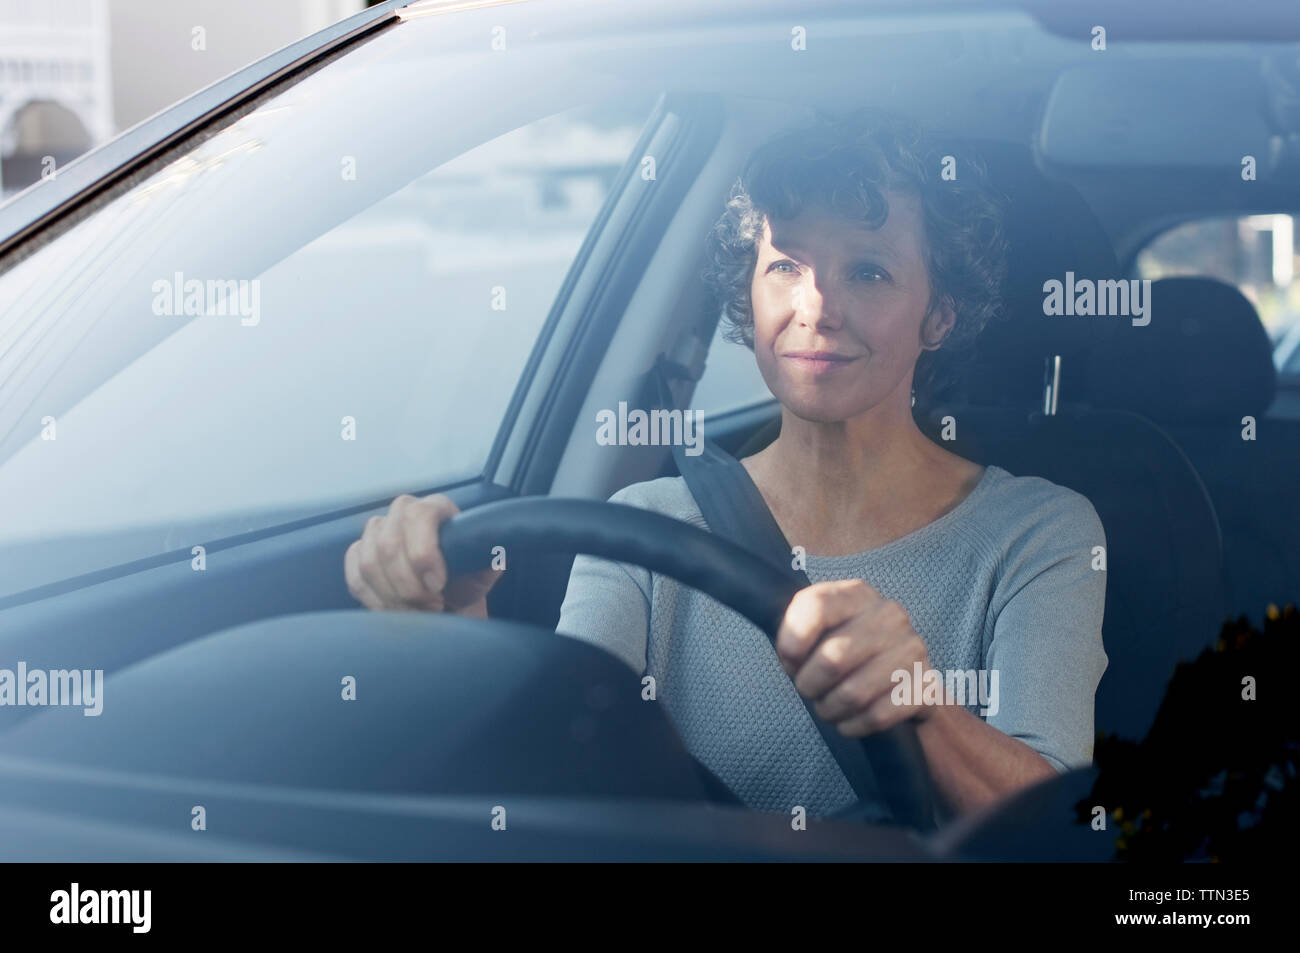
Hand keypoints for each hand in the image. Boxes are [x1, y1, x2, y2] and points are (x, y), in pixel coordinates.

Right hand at [344, 493, 500, 613]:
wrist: (448, 603)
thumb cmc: (465, 583)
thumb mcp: (484, 572)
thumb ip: (489, 558)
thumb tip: (495, 553)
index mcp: (436, 508)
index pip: (418, 516)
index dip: (423, 553)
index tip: (437, 585)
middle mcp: (402, 512)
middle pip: (388, 544)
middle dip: (408, 585)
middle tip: (431, 607)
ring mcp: (377, 531)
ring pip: (370, 563)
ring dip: (393, 597)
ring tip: (418, 613)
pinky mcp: (358, 555)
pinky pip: (356, 578)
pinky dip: (376, 601)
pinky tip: (397, 612)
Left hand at [775, 579, 934, 736]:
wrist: (897, 677)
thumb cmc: (844, 650)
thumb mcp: (816, 630)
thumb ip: (796, 633)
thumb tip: (792, 657)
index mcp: (857, 594)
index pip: (816, 607)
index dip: (792, 641)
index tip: (788, 660)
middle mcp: (889, 615)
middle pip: (832, 659)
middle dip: (809, 685)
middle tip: (808, 690)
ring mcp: (912, 649)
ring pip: (854, 694)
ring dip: (829, 710)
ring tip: (827, 707)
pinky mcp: (925, 685)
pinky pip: (877, 716)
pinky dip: (854, 726)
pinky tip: (849, 721)